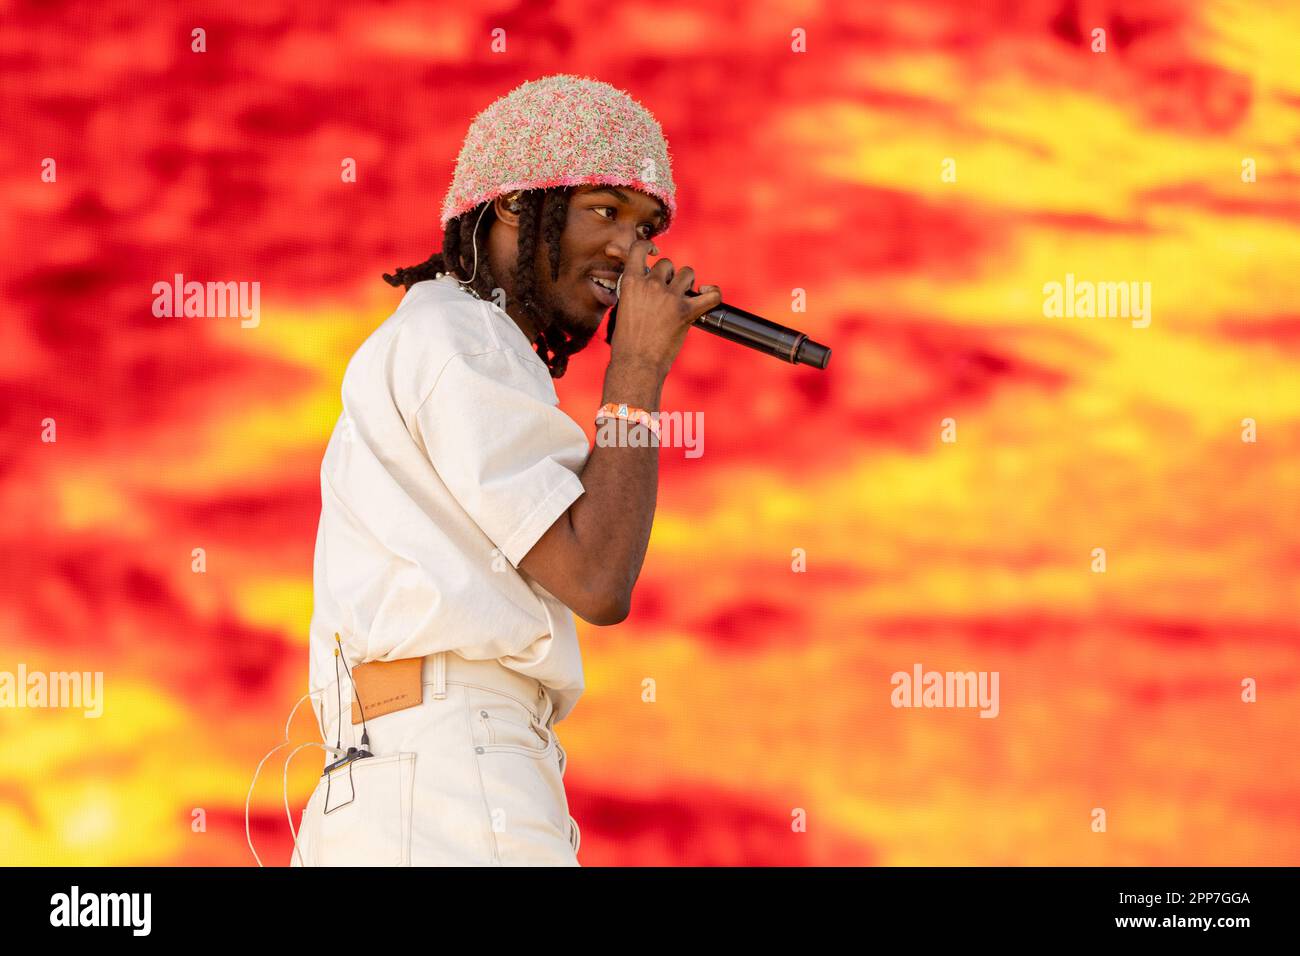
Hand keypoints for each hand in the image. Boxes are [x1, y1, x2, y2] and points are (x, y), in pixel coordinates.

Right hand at [608, 238, 721, 376]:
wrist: (636, 364)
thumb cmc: (626, 342)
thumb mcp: (622, 308)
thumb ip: (634, 291)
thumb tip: (644, 282)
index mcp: (631, 282)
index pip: (640, 248)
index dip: (648, 247)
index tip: (652, 253)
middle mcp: (651, 285)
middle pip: (667, 264)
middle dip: (668, 275)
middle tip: (666, 293)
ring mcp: (670, 298)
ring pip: (687, 273)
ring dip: (686, 283)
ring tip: (683, 297)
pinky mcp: (687, 312)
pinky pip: (711, 295)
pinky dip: (713, 294)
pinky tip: (707, 295)